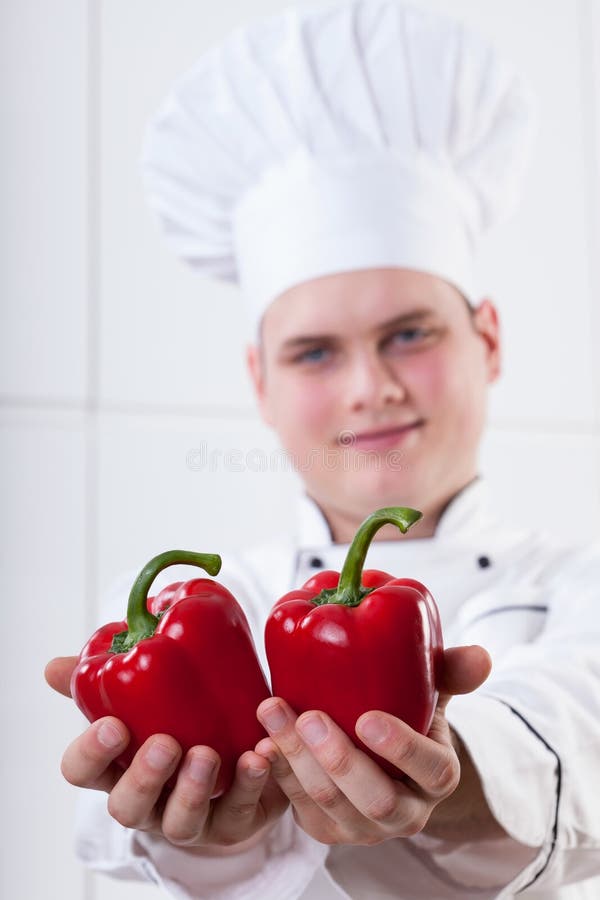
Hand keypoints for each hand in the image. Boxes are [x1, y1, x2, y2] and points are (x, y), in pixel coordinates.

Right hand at [45, 656, 287, 849]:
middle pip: (128, 807)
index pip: (84, 771)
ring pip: (181, 823)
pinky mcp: (234, 821)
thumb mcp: (142, 695)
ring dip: (194, 789)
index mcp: (118, 766)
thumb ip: (101, 677)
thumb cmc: (179, 720)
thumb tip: (53, 667)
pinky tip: (259, 754)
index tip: (113, 723)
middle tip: (165, 744)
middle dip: (145, 778)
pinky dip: (250, 782)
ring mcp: (190, 818)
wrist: (241, 747)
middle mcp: (148, 801)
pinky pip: (240, 810)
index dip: (92, 753)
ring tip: (209, 754)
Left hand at [254, 644, 490, 845]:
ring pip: (330, 805)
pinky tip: (261, 738)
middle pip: (376, 800)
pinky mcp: (325, 828)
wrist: (375, 750)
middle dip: (340, 759)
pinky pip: (299, 808)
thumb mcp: (430, 688)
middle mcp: (406, 813)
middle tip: (310, 716)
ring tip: (273, 711)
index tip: (368, 718)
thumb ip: (451, 671)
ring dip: (297, 758)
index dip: (402, 748)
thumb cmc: (405, 710)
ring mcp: (363, 827)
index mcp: (438, 776)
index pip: (432, 771)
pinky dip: (279, 773)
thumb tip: (482, 655)